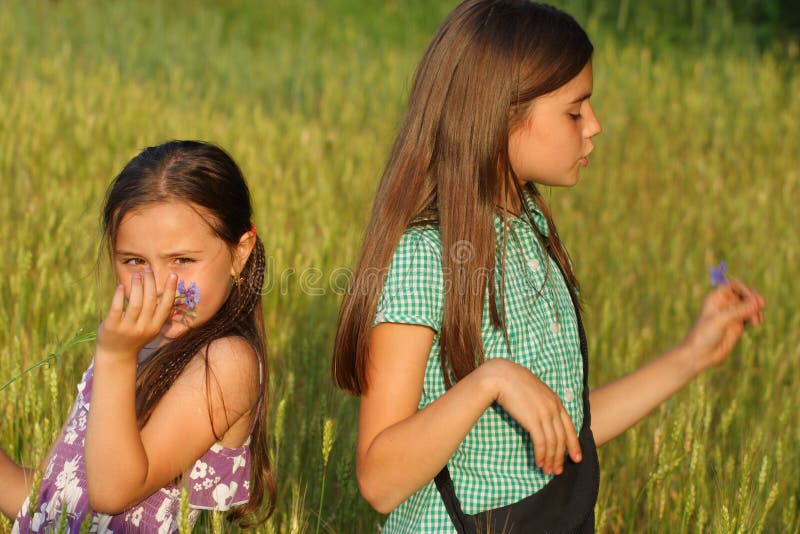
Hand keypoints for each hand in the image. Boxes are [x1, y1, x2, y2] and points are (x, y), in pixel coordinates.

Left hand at [96, 270, 178, 359]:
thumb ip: (155, 313)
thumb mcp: (150, 329)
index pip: (166, 306)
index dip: (171, 290)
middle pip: (150, 300)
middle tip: (148, 269)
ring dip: (137, 285)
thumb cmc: (134, 338)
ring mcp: (128, 328)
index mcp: (155, 327)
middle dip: (150, 282)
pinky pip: (117, 308)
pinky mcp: (112, 327)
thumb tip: (161, 290)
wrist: (116, 356)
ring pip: (135, 303)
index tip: (173, 275)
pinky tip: (120, 286)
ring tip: (137, 274)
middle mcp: (144, 328)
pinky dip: (119, 296)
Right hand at [488, 359, 581, 475]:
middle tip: (558, 471)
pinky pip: (541, 443)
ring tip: (548, 471)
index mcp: (555, 401)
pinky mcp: (533, 420)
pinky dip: (541, 455)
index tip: (576, 458)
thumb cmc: (514, 382)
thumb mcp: (534, 391)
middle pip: (562, 438)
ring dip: (551, 459)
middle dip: (561, 457)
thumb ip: (542, 403)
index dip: (574, 444)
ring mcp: (544, 414)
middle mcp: (553, 408)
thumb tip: (541, 416)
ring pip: (553, 443)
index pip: (569, 427)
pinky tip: (539, 462)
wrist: (502, 376)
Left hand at [681, 277, 764, 372]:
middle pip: (744, 293)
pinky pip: (751, 315)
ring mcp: (732, 314)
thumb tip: (756, 304)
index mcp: (716, 297)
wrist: (699, 354)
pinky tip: (756, 323)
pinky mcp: (737, 325)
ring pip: (750, 305)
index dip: (745, 289)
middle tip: (760, 306)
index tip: (751, 299)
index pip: (734, 285)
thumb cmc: (703, 335)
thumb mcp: (720, 321)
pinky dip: (756, 317)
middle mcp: (725, 303)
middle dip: (753, 298)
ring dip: (756, 309)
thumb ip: (738, 311)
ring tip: (756, 321)